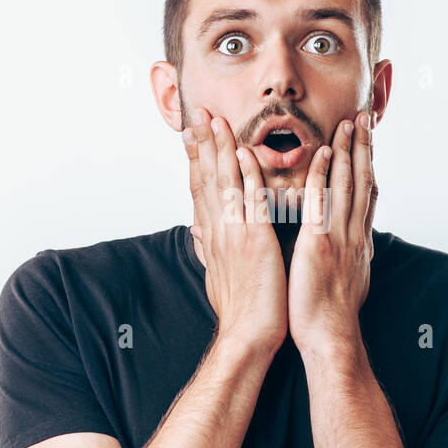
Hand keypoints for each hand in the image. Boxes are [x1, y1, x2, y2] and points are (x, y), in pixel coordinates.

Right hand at [184, 108, 288, 353]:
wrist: (248, 335)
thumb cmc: (239, 308)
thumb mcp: (217, 274)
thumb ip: (208, 248)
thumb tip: (198, 233)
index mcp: (212, 236)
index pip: (202, 189)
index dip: (197, 159)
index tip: (194, 133)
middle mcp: (217, 230)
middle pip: (207, 178)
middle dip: (203, 143)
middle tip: (199, 112)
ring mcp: (234, 234)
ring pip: (225, 183)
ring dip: (220, 149)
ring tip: (216, 120)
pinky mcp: (254, 242)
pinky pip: (250, 202)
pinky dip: (247, 177)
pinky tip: (244, 154)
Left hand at [288, 110, 377, 354]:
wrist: (329, 338)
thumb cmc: (327, 315)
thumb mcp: (344, 278)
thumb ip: (343, 255)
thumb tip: (344, 245)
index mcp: (357, 241)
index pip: (365, 195)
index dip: (368, 165)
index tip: (368, 140)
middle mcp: (353, 234)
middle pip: (363, 181)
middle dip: (364, 147)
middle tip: (365, 117)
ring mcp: (339, 237)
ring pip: (348, 184)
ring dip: (349, 150)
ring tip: (350, 122)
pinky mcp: (319, 244)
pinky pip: (321, 202)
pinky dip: (322, 175)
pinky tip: (324, 153)